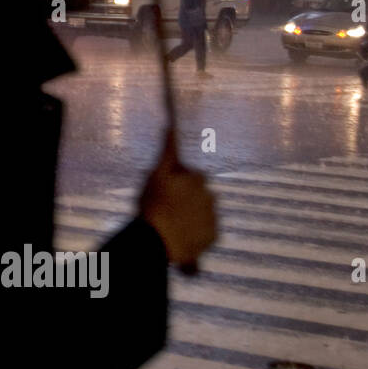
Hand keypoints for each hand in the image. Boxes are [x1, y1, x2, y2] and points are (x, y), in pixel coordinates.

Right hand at [139, 131, 216, 266]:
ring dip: (193, 215)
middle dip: (188, 198)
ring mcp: (213, 218)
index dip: (179, 183)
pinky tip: (182, 235)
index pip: (192, 176)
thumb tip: (170, 127)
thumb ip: (166, 152)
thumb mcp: (155, 176)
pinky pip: (206, 230)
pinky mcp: (214, 236)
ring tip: (174, 224)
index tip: (167, 192)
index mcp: (197, 179)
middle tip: (169, 209)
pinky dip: (197, 231)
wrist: (158, 242)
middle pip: (200, 194)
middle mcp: (211, 196)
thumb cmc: (153, 206)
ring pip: (204, 212)